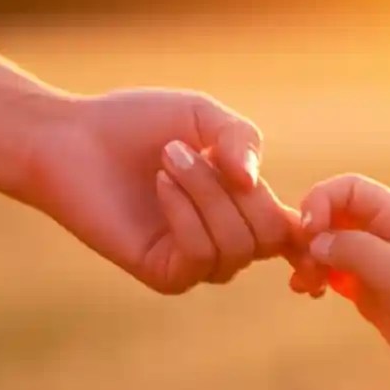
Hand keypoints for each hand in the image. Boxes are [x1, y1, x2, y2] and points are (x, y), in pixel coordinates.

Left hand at [18, 88, 297, 293]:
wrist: (72, 138)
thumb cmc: (136, 123)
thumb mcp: (203, 116)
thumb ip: (241, 138)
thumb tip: (255, 181)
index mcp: (243, 206)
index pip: (297, 236)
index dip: (317, 233)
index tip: (318, 214)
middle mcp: (225, 239)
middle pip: (270, 237)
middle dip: (235, 189)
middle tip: (184, 147)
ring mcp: (195, 261)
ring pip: (236, 247)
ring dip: (205, 193)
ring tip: (168, 156)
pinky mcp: (163, 273)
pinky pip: (199, 256)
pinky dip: (185, 213)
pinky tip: (161, 183)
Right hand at [297, 174, 389, 389]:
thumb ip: (354, 250)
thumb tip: (315, 240)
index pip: (347, 189)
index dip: (321, 201)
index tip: (310, 232)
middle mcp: (383, 236)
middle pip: (332, 216)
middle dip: (310, 234)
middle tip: (302, 266)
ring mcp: (376, 264)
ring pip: (328, 246)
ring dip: (308, 258)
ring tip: (303, 284)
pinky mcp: (370, 292)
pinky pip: (333, 274)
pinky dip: (316, 278)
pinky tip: (311, 293)